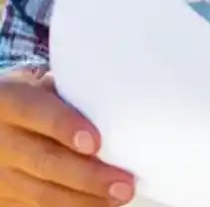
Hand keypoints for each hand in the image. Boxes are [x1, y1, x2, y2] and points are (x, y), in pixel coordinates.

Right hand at [0, 68, 134, 205]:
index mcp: (8, 102)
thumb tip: (117, 102)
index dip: (64, 126)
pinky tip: (98, 205)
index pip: (33, 111)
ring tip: (119, 197)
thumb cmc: (31, 104)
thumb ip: (70, 95)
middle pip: (43, 161)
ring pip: (40, 192)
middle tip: (123, 183)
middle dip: (87, 175)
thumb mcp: (40, 89)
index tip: (95, 143)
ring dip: (84, 198)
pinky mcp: (3, 198)